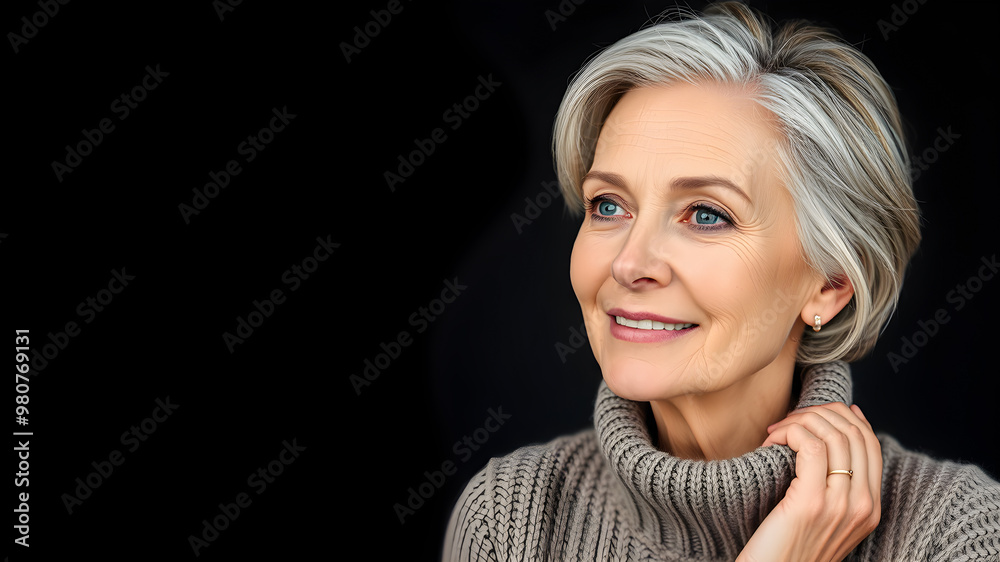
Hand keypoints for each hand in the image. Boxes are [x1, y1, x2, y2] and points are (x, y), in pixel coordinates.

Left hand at [737, 402, 881, 561]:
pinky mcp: (811, 503)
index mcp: (870, 509)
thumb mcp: (824, 518)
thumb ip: (835, 487)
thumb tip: (827, 440)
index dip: (848, 418)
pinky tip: (770, 442)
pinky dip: (787, 433)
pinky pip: (809, 446)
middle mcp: (863, 507)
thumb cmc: (787, 547)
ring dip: (799, 421)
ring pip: (833, 435)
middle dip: (819, 414)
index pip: (871, 445)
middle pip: (854, 434)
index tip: (821, 410)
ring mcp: (841, 506)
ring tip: (776, 432)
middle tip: (789, 420)